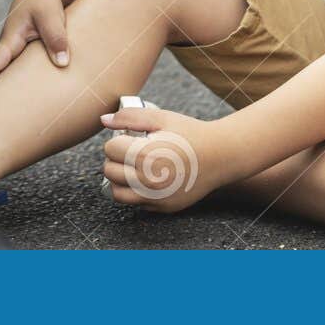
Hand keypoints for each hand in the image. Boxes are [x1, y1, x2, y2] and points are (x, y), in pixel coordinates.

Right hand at [0, 0, 97, 96]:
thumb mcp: (50, 15)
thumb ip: (56, 37)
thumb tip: (61, 63)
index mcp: (12, 38)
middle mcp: (12, 46)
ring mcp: (20, 49)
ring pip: (9, 73)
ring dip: (3, 89)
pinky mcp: (30, 50)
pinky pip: (23, 70)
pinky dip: (21, 83)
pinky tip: (26, 98)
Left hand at [100, 106, 229, 213]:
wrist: (221, 156)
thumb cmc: (190, 133)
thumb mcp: (160, 117)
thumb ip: (129, 117)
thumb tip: (103, 120)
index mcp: (144, 155)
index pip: (109, 149)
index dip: (117, 139)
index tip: (131, 137)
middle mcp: (147, 181)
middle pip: (109, 171)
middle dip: (116, 159)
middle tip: (131, 150)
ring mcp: (155, 198)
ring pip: (117, 193)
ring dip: (120, 179)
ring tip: (133, 166)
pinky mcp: (163, 207)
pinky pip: (136, 203)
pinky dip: (136, 192)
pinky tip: (149, 178)